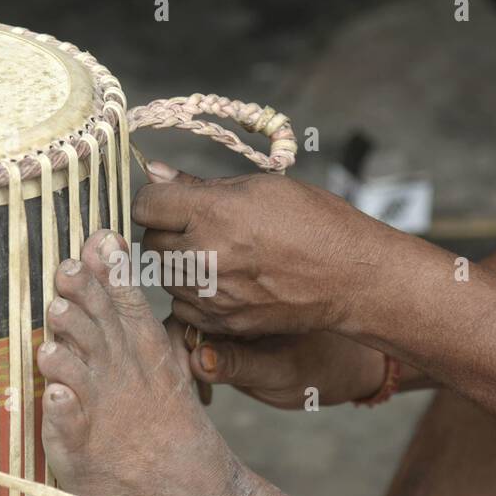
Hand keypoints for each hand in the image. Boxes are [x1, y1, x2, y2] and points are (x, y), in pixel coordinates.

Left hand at [132, 163, 382, 337]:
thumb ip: (199, 184)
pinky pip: (183, 307)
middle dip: (167, 232)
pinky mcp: (222, 322)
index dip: (155, 200)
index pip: (145, 205)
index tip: (168, 201)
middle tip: (196, 227)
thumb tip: (155, 173)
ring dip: (179, 264)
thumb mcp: (259, 187)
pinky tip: (221, 281)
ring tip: (214, 254)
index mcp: (213, 214)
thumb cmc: (313, 222)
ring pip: (165, 277)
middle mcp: (206, 256)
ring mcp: (212, 294)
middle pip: (151, 243)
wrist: (351, 276)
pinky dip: (194, 295)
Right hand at [173, 318, 392, 408]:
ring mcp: (228, 319)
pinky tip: (206, 396)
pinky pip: (198, 349)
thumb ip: (240, 365)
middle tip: (180, 388)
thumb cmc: (325, 365)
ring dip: (181, 362)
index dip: (176, 339)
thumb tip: (197, 361)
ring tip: (194, 396)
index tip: (176, 373)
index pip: (190, 305)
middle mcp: (231, 301)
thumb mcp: (283, 369)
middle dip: (170, 349)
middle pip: (180, 314)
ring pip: (185, 332)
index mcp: (243, 295)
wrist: (351, 368)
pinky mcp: (228, 339)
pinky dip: (194, 370)